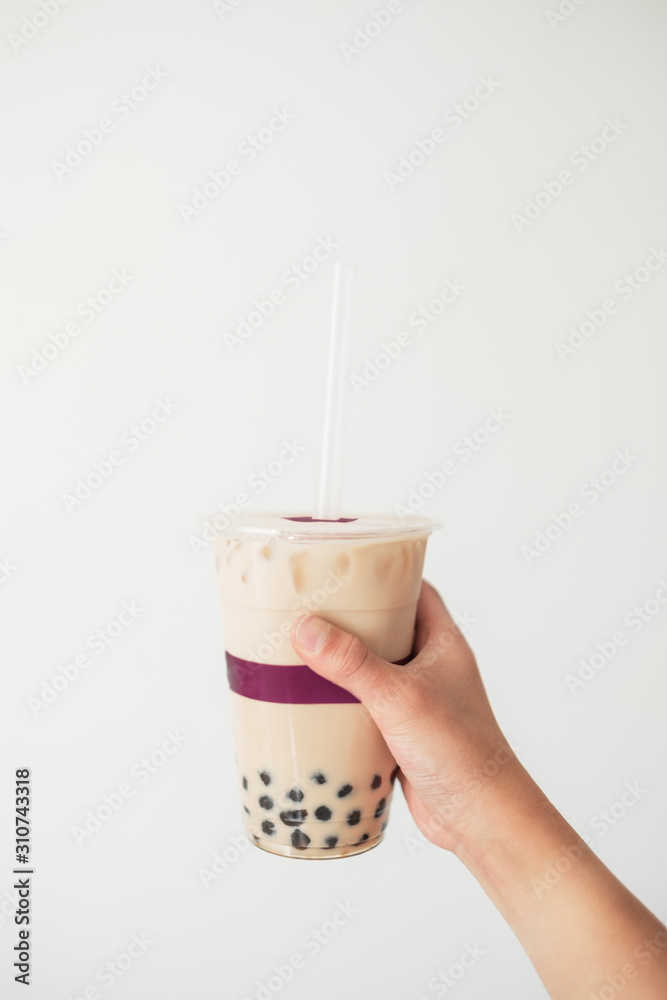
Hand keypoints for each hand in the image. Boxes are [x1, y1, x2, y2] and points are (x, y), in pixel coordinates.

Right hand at [290, 580, 519, 853]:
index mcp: (443, 643)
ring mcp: (418, 702)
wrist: (482, 820)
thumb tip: (305, 629)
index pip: (415, 590)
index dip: (383, 574)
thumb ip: (353, 664)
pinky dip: (341, 704)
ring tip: (297, 652)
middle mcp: (432, 667)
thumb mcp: (400, 698)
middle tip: (307, 608)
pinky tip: (309, 705)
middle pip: (386, 629)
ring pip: (373, 671)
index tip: (344, 566)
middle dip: (349, 620)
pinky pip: (366, 709)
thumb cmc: (461, 752)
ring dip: (340, 666)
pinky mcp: (402, 735)